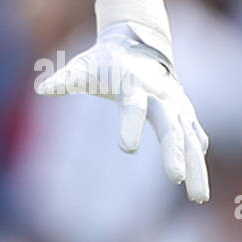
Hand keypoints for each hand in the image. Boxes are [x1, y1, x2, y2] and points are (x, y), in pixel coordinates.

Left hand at [35, 22, 209, 202]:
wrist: (136, 43)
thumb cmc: (103, 61)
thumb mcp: (83, 68)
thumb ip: (66, 80)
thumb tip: (42, 88)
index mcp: (133, 85)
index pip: (134, 106)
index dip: (131, 125)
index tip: (127, 148)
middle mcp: (160, 96)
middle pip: (170, 126)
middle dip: (174, 152)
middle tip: (176, 178)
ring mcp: (176, 105)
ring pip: (190, 137)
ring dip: (196, 165)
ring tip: (198, 198)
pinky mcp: (184, 112)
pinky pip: (195, 135)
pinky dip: (198, 156)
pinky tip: (198, 181)